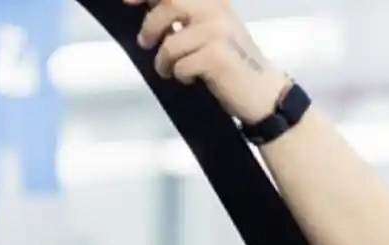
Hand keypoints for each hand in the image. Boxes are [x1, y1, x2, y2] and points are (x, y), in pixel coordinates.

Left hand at [128, 0, 290, 124]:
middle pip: (171, 4)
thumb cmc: (232, 63)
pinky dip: (180, 75)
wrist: (262, 92)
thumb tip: (150, 5)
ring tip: (170, 69)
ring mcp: (218, 33)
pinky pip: (180, 65)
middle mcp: (217, 11)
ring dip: (164, 61)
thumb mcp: (210, 30)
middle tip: (145, 42)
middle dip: (151, 25)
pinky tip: (192, 79)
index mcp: (214, 2)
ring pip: (171, 42)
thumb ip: (184, 16)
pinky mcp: (217, 57)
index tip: (126, 0)